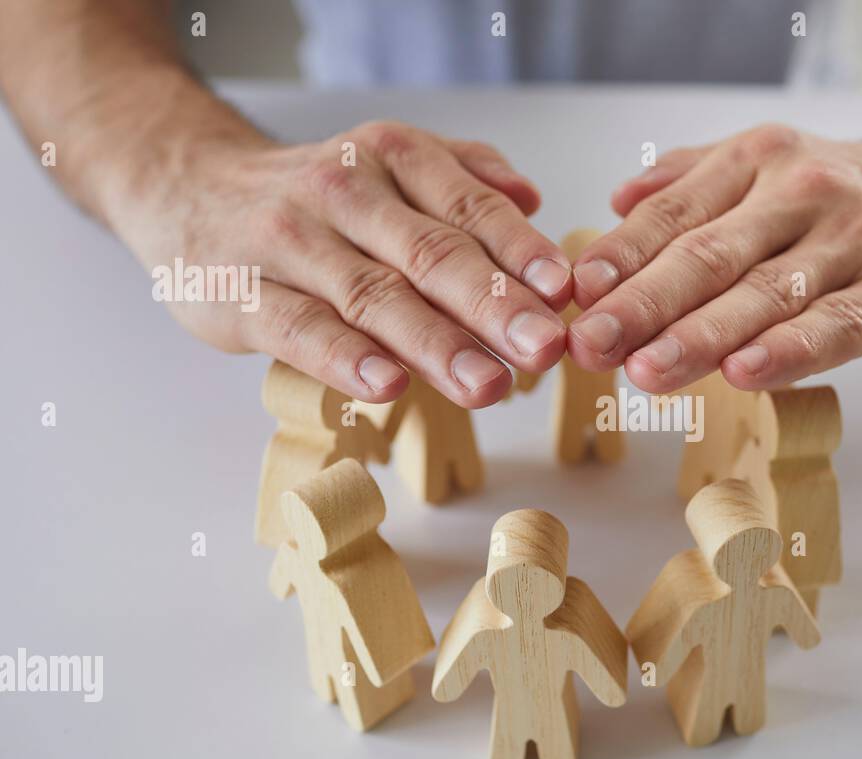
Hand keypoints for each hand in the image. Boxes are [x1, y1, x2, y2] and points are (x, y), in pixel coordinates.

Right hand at [120, 121, 571, 405]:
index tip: (564, 293)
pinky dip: (346, 358)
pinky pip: (301, 328)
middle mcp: (344, 191)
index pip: (470, 208)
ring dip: (436, 344)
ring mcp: (290, 242)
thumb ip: (464, 178)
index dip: (521, 252)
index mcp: (393, 158)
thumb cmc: (314, 196)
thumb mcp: (389, 164)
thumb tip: (533, 201)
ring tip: (488, 384)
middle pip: (431, 254)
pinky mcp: (243, 295)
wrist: (186, 188)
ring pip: (374, 296)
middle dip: (495, 307)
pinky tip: (388, 387)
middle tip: (545, 348)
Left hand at [566, 123, 861, 391]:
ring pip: (769, 294)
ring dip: (702, 335)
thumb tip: (616, 203)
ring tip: (647, 371)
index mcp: (758, 162)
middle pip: (710, 255)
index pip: (673, 214)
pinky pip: (842, 323)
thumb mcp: (769, 164)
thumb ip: (692, 181)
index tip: (574, 299)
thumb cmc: (852, 192)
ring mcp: (860, 238)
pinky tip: (746, 374)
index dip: (620, 259)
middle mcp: (804, 191)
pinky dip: (792, 349)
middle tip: (591, 346)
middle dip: (642, 305)